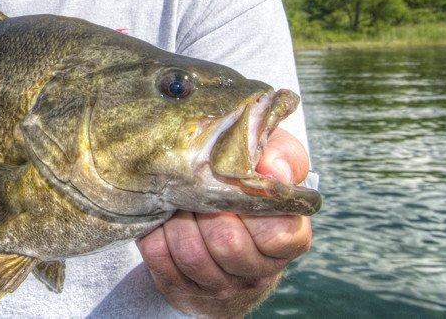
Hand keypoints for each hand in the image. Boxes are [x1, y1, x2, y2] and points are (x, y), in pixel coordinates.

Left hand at [136, 128, 312, 317]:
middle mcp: (259, 270)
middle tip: (195, 185)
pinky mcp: (185, 288)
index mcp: (289, 239)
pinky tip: (163, 217)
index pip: (275, 234)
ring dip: (177, 220)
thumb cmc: (250, 182)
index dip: (248, 205)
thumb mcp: (272, 160)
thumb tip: (274, 170)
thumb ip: (281, 156)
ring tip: (177, 199)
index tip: (232, 182)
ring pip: (191, 255)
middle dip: (204, 208)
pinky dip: (155, 232)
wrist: (223, 218)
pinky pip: (161, 260)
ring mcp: (222, 285)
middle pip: (226, 244)